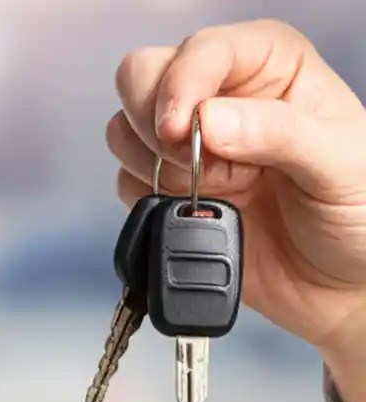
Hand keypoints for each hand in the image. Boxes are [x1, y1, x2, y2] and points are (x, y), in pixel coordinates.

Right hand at [108, 18, 365, 401]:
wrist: (341, 286)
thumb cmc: (360, 215)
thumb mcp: (338, 164)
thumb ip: (276, 133)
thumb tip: (205, 120)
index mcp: (270, 66)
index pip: (200, 50)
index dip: (180, 84)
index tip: (181, 130)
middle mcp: (222, 95)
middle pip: (141, 76)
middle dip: (156, 126)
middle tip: (196, 164)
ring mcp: (188, 144)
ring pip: (124, 130)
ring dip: (155, 168)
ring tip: (218, 192)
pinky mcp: (166, 189)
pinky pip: (125, 183)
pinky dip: (152, 203)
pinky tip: (203, 213)